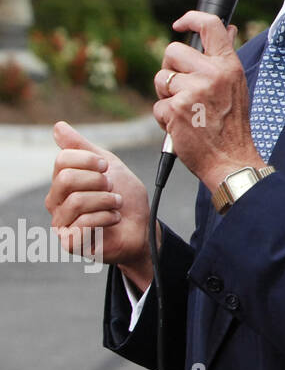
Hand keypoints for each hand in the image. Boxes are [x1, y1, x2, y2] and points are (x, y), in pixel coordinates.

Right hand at [45, 122, 153, 288]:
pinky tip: (113, 219)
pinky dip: (107, 217)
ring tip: (117, 204)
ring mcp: (61, 223)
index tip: (106, 166)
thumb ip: (83, 148)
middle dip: (98, 181)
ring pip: (77, 201)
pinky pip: (84, 223)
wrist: (142, 227)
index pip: (62, 160)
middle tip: (112, 188)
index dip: (89, 160)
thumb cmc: (125, 197)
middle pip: (66, 179)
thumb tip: (58, 126)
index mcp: (63, 182)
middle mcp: (56, 202)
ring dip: (107, 200)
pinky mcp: (71, 242)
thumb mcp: (109, 166)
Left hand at [155, 12, 263, 193]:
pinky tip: (182, 126)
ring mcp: (192, 91)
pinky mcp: (174, 109)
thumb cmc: (233, 125)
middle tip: (183, 87)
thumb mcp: (236, 85)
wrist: (231, 159)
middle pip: (172, 51)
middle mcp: (211, 74)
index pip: (210, 25)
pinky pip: (157, 105)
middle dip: (171, 69)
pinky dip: (165, 118)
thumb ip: (224, 58)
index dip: (191, 19)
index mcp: (228, 66)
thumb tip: (226, 30)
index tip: (180, 24)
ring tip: (186, 110)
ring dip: (166, 95)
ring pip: (161, 78)